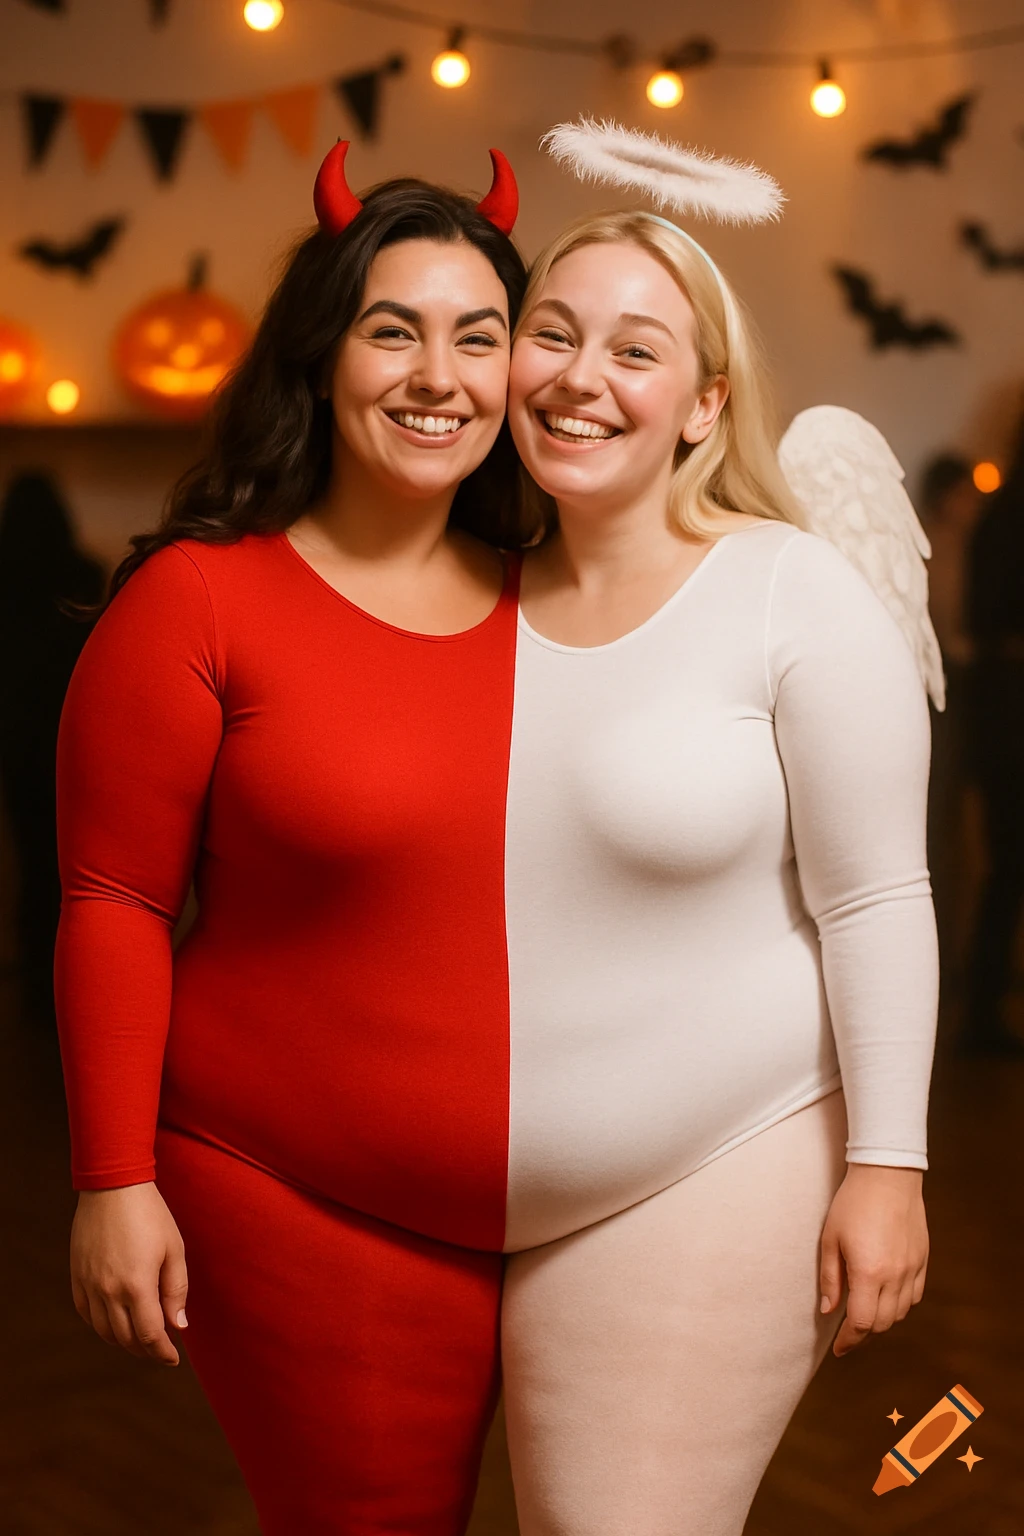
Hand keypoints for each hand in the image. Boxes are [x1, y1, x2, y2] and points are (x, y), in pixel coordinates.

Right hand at [71, 1182, 187, 1366]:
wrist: (113, 1187)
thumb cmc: (150, 1215)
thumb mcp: (174, 1249)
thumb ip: (176, 1291)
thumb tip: (179, 1326)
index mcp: (137, 1286)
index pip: (149, 1335)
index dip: (162, 1352)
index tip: (173, 1358)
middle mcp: (108, 1291)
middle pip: (126, 1339)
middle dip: (146, 1350)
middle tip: (160, 1349)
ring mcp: (89, 1286)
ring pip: (104, 1331)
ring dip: (124, 1342)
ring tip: (141, 1338)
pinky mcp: (77, 1277)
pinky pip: (86, 1314)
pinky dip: (102, 1326)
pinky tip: (115, 1322)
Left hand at [819, 1164, 927, 1357]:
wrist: (887, 1174)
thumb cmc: (852, 1203)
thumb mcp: (830, 1239)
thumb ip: (831, 1279)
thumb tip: (829, 1311)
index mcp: (869, 1272)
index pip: (862, 1323)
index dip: (849, 1340)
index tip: (838, 1348)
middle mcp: (896, 1276)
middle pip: (882, 1323)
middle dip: (863, 1332)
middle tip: (847, 1330)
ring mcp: (913, 1268)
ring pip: (900, 1313)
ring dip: (882, 1319)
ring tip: (864, 1312)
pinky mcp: (923, 1259)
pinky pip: (915, 1296)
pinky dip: (900, 1304)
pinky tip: (886, 1296)